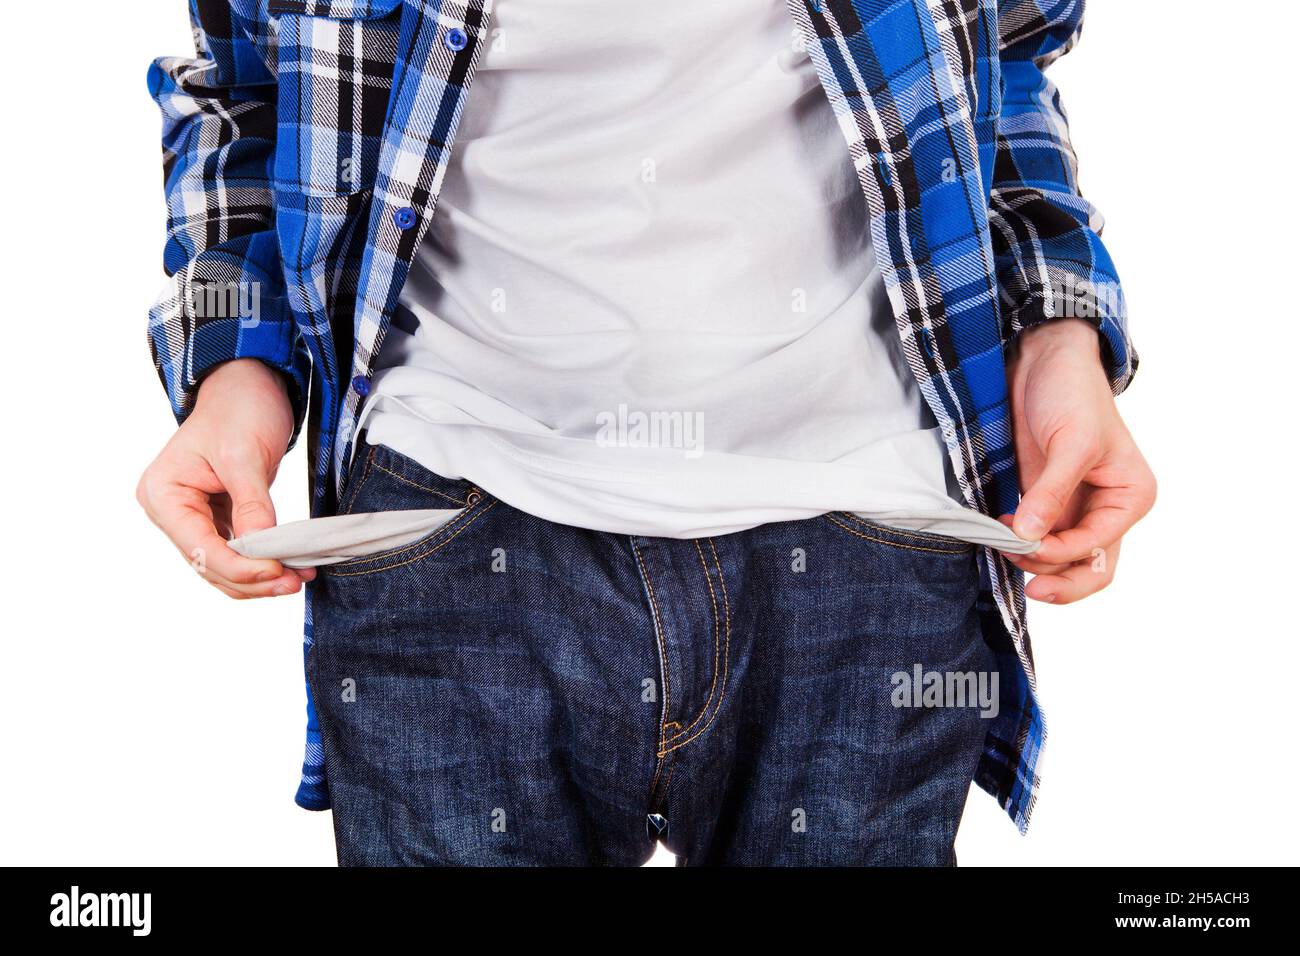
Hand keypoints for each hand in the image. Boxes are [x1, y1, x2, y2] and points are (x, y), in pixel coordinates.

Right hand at [136, 359, 314, 598]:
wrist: (248, 385)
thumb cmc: (239, 409)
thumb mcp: (245, 456)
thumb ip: (251, 505)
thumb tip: (262, 549)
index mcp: (163, 493)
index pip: (199, 547)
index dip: (240, 567)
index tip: (279, 572)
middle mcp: (170, 510)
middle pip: (209, 564)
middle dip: (253, 578)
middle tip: (295, 581)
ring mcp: (191, 517)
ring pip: (222, 565)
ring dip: (259, 578)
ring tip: (298, 577)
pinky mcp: (216, 517)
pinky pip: (235, 552)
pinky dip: (261, 562)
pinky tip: (289, 565)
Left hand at [1001, 319, 1155, 603]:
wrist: (1042, 361)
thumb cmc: (1071, 393)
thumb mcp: (1070, 442)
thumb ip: (1052, 492)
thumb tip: (1030, 537)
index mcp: (1130, 497)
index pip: (1097, 548)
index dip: (1058, 553)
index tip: (1021, 540)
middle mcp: (1108, 510)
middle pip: (1087, 568)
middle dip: (1052, 573)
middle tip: (1013, 563)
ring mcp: (1075, 509)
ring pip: (1060, 561)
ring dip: (1030, 560)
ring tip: (1000, 540)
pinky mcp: (1045, 502)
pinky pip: (1037, 540)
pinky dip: (1018, 544)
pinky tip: (998, 532)